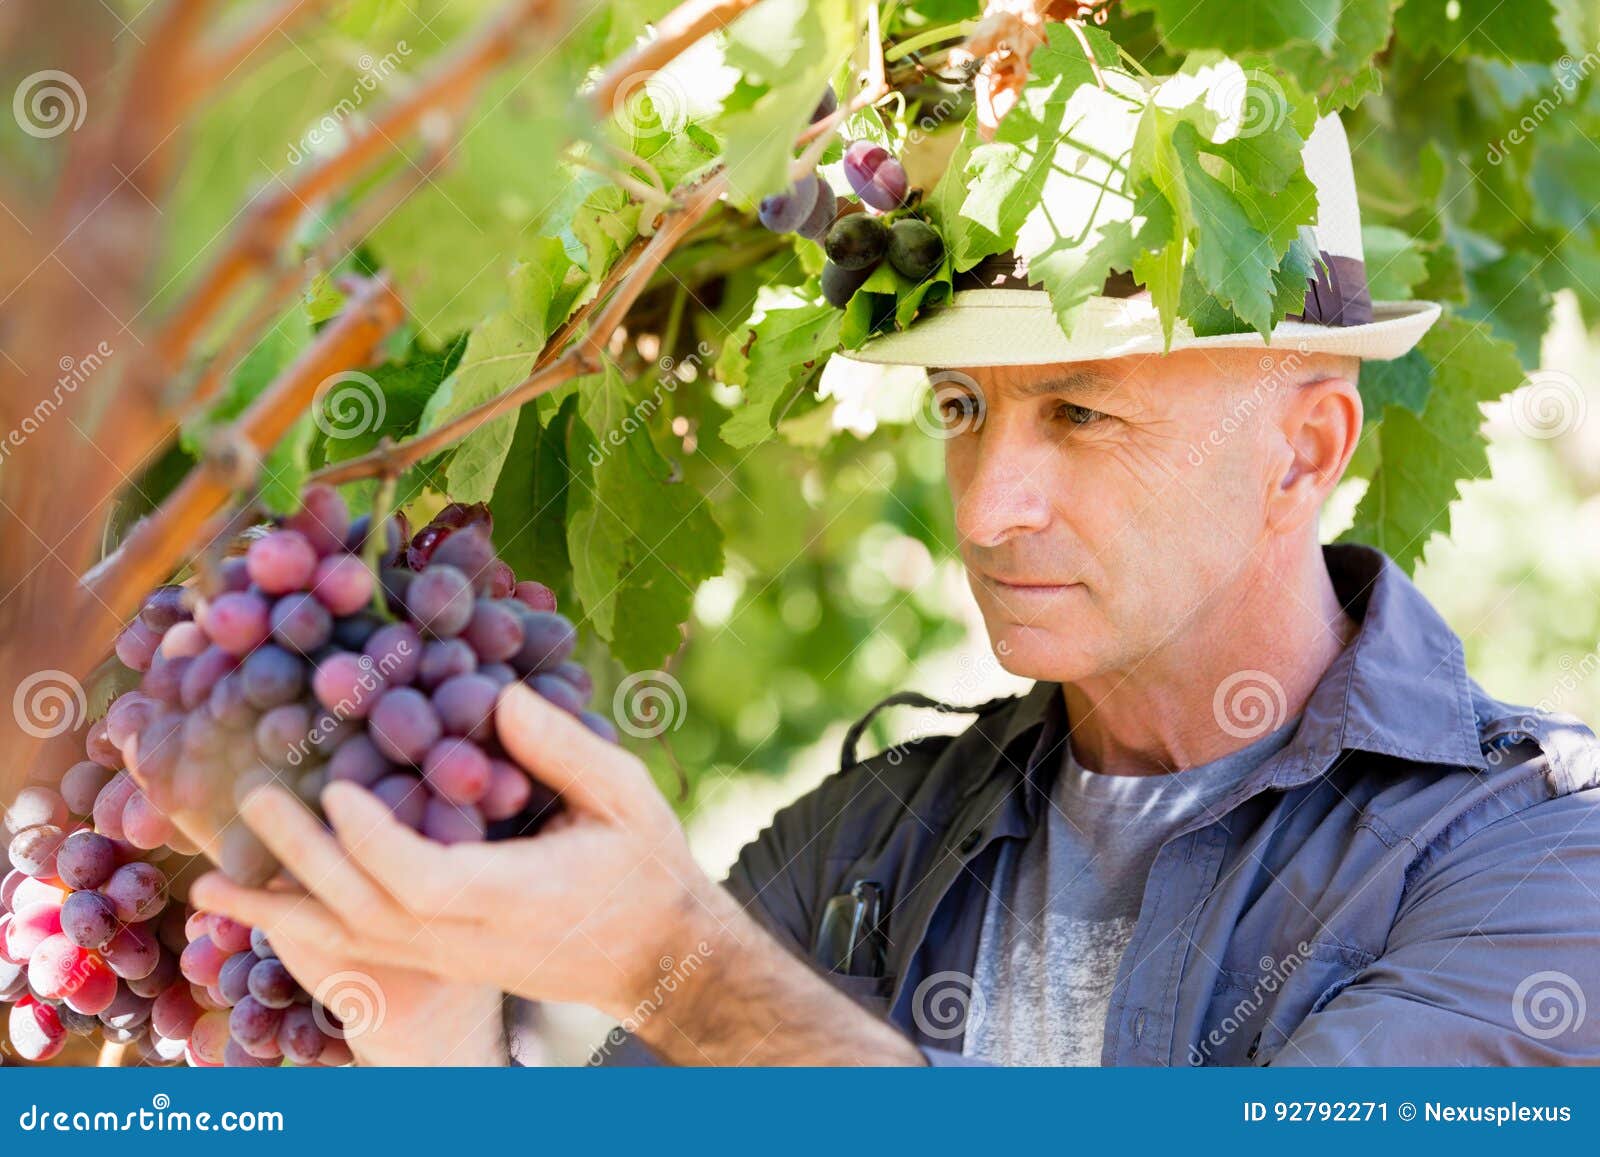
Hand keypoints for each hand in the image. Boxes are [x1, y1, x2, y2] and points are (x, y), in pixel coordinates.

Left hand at [193, 683, 922, 1064]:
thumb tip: (497, 694)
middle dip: (303, 859)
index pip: (422, 881)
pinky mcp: (441, 963)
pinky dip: (303, 927)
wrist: (656, 956)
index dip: (372, 839)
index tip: (340, 788)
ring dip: (280, 906)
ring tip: (213, 876)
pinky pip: (360, 949)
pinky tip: (259, 907)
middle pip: (365, 912)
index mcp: (515, 897)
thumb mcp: (624, 794)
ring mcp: (450, 960)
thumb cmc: (645, 866)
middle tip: (255, 795)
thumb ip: (561, 748)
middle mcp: (469, 940)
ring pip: (350, 942)